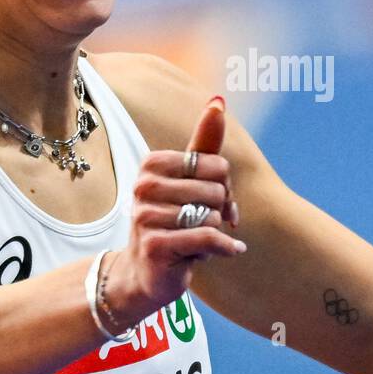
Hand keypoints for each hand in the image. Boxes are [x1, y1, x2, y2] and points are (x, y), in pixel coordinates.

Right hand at [105, 95, 244, 321]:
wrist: (146, 273)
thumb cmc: (173, 222)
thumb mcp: (190, 181)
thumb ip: (204, 143)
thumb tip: (218, 101)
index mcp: (152, 164)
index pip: (217, 165)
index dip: (224, 186)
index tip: (212, 200)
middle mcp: (144, 186)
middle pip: (216, 190)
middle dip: (222, 211)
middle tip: (208, 223)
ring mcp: (146, 216)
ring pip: (212, 216)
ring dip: (217, 232)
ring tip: (199, 239)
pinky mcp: (155, 245)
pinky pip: (208, 238)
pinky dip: (225, 248)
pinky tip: (228, 250)